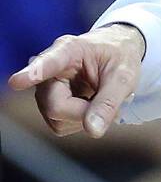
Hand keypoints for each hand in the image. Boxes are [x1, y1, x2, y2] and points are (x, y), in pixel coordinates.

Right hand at [7, 25, 145, 138]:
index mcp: (69, 51)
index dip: (33, 73)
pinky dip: (81, 120)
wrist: (116, 53)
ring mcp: (46, 89)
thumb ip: (109, 102)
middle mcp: (50, 70)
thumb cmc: (119, 58)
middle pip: (55, 106)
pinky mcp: (48, 105)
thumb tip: (92, 130)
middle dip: (85, 111)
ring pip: (57, 119)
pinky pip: (61, 125)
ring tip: (99, 96)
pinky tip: (90, 102)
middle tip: (110, 97)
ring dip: (84, 116)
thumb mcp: (124, 76)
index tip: (16, 81)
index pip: (48, 63)